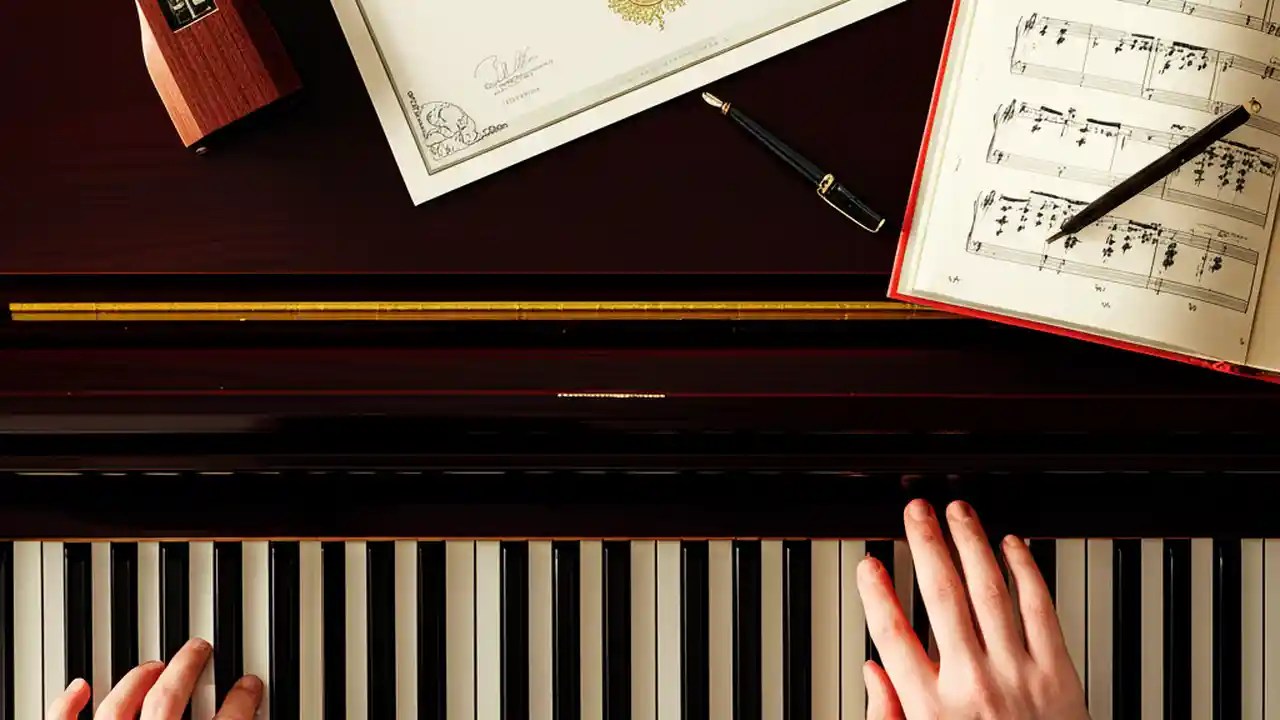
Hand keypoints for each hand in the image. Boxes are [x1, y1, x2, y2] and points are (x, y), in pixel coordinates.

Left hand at [46, 637, 262, 719]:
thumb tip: (250, 719)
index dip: (243, 700)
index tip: (248, 685)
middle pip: (168, 699)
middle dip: (187, 668)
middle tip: (198, 649)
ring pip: (119, 706)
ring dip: (137, 679)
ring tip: (153, 666)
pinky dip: (67, 705)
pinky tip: (79, 686)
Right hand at [858, 499, 1091, 718]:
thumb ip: (888, 715)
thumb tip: (871, 673)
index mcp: (932, 709)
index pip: (893, 635)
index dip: (876, 593)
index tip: (869, 565)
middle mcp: (973, 685)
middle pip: (942, 596)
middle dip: (926, 544)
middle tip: (916, 513)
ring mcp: (1018, 675)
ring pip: (990, 590)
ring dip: (972, 543)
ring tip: (958, 513)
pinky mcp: (1059, 674)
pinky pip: (1040, 609)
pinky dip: (1026, 571)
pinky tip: (1013, 546)